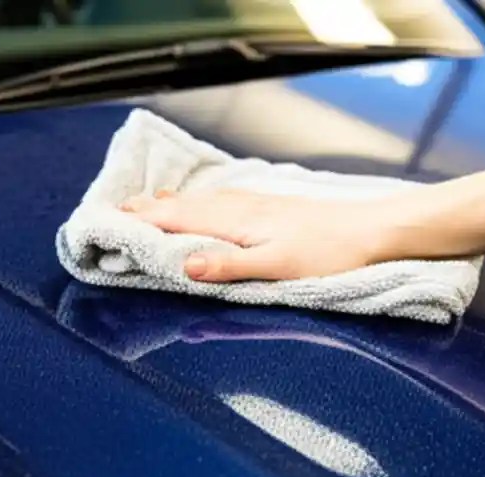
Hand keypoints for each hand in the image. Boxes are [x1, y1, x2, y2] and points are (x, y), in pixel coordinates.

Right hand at [120, 188, 402, 281]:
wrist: (373, 232)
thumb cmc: (330, 254)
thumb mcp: (277, 268)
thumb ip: (229, 266)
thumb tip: (184, 265)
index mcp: (237, 223)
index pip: (177, 220)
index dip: (143, 222)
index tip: (111, 223)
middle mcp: (242, 208)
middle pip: (184, 207)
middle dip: (148, 209)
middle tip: (116, 211)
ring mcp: (256, 206)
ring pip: (201, 201)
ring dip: (171, 203)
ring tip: (148, 203)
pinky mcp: (270, 208)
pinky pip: (220, 201)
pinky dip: (198, 201)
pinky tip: (203, 201)